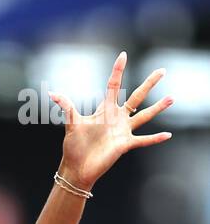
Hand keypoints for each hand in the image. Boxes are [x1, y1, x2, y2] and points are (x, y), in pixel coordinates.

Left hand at [50, 51, 172, 189]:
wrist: (76, 168)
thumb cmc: (74, 146)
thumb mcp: (71, 123)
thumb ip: (66, 106)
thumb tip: (52, 93)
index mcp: (105, 109)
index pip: (114, 85)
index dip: (118, 71)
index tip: (123, 55)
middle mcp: (117, 118)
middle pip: (137, 96)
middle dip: (149, 83)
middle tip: (163, 70)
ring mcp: (123, 131)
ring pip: (144, 115)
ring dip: (158, 107)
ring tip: (172, 98)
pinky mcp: (124, 145)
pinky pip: (143, 140)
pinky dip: (154, 139)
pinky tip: (167, 136)